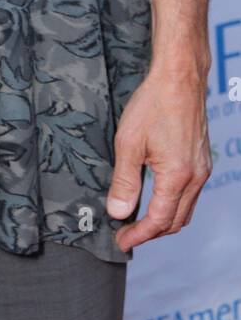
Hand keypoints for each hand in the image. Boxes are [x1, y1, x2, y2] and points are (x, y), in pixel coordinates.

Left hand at [106, 66, 210, 251]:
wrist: (179, 79)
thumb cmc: (154, 104)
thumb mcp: (128, 143)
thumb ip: (124, 181)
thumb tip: (118, 212)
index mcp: (177, 176)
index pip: (159, 220)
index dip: (139, 235)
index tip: (122, 241)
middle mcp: (195, 177)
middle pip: (175, 221)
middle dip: (151, 233)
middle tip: (126, 234)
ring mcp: (201, 169)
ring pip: (185, 210)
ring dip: (163, 221)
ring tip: (138, 220)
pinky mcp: (201, 161)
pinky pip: (190, 194)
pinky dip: (173, 205)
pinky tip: (156, 198)